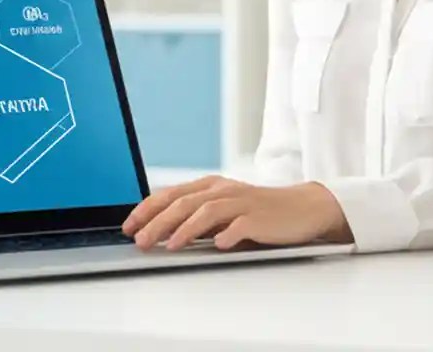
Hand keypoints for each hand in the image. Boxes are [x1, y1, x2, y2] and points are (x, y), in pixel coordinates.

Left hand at [121, 175, 353, 250]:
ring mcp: (242, 203)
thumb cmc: (259, 212)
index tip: (129, 226)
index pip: (171, 195)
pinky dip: (227, 234)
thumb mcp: (224, 209)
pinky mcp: (260, 218)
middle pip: (183, 203)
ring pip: (207, 211)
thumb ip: (197, 216)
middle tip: (140, 240)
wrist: (303, 208)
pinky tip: (217, 245)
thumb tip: (161, 231)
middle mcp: (223, 191)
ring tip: (168, 245)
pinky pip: (240, 225)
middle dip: (158, 222)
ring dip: (185, 229)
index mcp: (210, 186)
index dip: (147, 209)